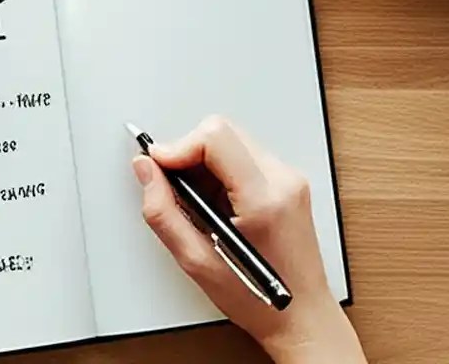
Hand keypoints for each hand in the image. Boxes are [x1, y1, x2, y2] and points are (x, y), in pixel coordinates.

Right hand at [133, 116, 365, 363]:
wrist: (302, 317)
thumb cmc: (260, 301)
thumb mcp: (197, 262)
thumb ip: (163, 212)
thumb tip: (146, 171)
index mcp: (263, 199)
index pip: (215, 137)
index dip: (177, 146)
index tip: (157, 164)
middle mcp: (282, 180)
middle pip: (223, 131)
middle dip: (188, 152)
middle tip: (173, 187)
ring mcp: (290, 179)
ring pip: (233, 141)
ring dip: (204, 163)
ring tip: (199, 205)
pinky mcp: (289, 183)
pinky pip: (245, 157)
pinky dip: (222, 171)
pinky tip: (217, 205)